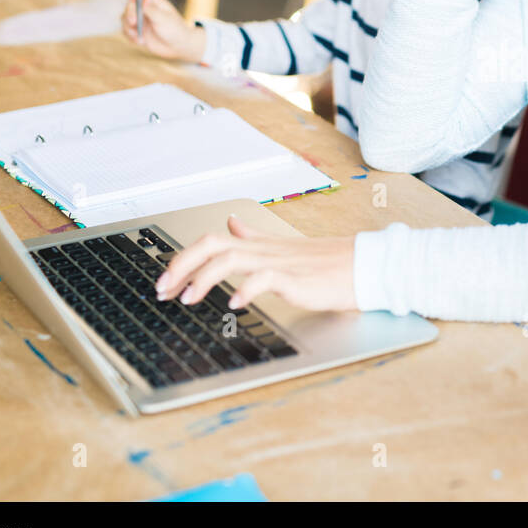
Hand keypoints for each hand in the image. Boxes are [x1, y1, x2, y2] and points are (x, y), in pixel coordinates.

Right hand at [120, 0, 205, 61]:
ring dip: (128, 28)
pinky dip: (130, 36)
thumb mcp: (165, 19)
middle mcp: (143, 8)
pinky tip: (141, 42)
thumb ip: (153, 10)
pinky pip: (125, 31)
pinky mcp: (136, 30)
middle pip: (129, 4)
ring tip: (140, 37)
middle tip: (133, 21)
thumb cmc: (175, 29)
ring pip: (124, 18)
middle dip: (129, 13)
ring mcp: (139, 19)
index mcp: (152, 0)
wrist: (178, 46)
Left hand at [155, 214, 357, 311]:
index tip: (165, 281)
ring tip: (188, 299)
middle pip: (212, 244)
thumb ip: (254, 238)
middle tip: (163, 291)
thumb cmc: (328, 264)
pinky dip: (244, 290)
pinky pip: (264, 279)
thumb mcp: (283, 249)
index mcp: (260, 246)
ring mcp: (279, 263)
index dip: (182, 258)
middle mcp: (264, 251)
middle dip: (181, 266)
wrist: (365, 267)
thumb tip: (231, 223)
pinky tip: (234, 304)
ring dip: (202, 278)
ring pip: (230, 258)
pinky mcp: (295, 278)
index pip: (211, 241)